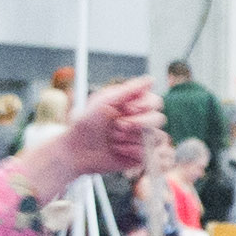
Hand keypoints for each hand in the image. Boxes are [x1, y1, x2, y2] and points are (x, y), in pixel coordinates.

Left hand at [26, 82, 159, 196]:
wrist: (76, 150)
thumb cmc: (86, 123)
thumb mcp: (105, 101)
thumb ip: (130, 90)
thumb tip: (151, 79)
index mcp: (133, 104)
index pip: (155, 102)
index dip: (143, 106)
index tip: (125, 108)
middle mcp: (140, 121)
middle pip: (158, 119)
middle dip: (137, 124)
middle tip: (117, 126)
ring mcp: (140, 139)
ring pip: (155, 138)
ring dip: (131, 138)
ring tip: (114, 139)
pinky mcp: (139, 156)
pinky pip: (147, 154)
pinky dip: (130, 151)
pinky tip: (117, 150)